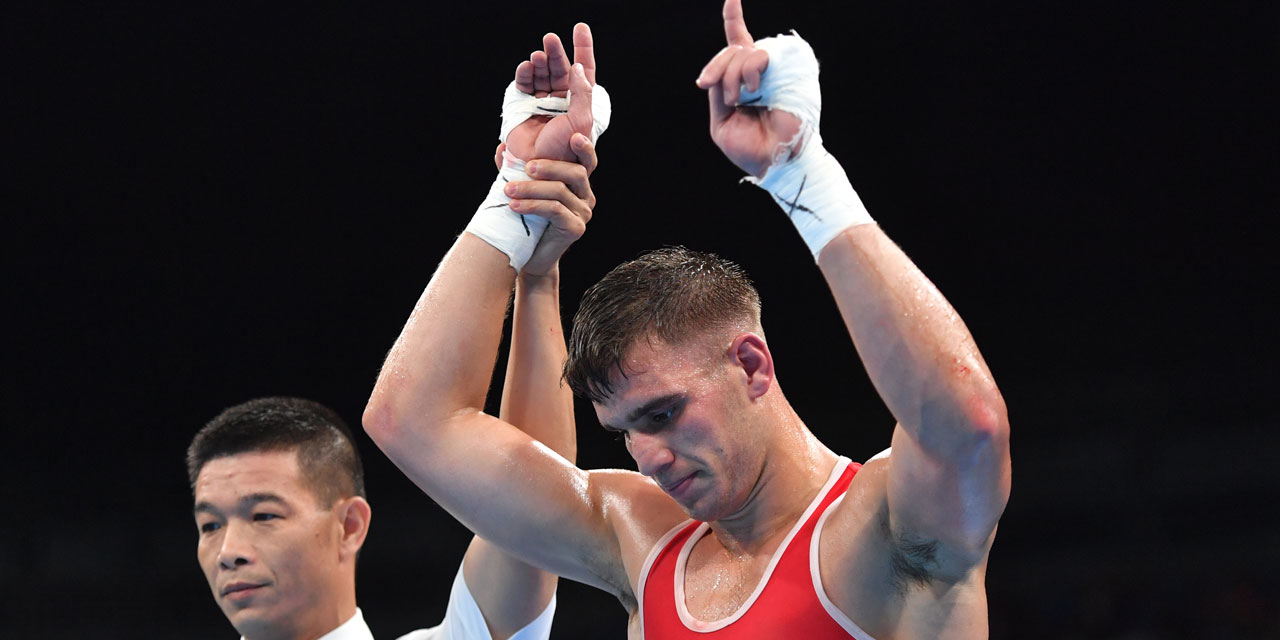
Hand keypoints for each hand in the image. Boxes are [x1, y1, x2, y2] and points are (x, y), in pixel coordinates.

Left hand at [501, 133, 597, 276]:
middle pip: (575, 172)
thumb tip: (502, 146)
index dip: (585, 148)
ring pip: (560, 192)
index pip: (587, 161)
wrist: (529, 256)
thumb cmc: (528, 220)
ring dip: (531, 189)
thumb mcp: (523, 190)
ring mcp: (583, 213)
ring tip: (508, 190)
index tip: (573, 136)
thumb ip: (517, 168)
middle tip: (526, 168)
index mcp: (577, 183)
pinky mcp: (576, 228)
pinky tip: (515, 206)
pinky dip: (533, 205)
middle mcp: (586, 196)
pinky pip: (555, 210)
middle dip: (549, 167)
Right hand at [504, 24, 597, 162]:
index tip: (580, 27)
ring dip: (540, 62)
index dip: (583, 48)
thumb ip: (582, 93)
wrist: (538, 169)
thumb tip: (577, 67)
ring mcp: (541, 102)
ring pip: (542, 74)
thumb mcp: (581, 121)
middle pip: (560, 68)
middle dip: (556, 53)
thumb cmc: (564, 150)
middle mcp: (561, 100)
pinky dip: (525, 73)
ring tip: (538, 56)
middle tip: (550, 39)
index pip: (583, 70)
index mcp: (579, 103)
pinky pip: (524, 84)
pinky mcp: (522, 106)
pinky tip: (527, 66)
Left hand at [694, 0, 800, 177]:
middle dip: (718, 69)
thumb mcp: (721, 121)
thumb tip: (721, 69)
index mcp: (743, 82)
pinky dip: (748, 70)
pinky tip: (752, 90)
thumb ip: (718, 91)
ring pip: (742, 52)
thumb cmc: (750, 148)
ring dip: (732, 75)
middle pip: (731, 50)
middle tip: (717, 92)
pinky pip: (757, 54)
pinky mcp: (787, 69)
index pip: (737, 45)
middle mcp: (760, 73)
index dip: (734, 19)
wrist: (774, 161)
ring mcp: (774, 70)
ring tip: (738, 99)